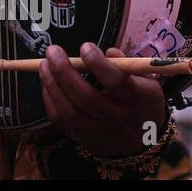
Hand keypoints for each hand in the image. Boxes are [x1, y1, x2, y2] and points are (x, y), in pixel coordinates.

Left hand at [40, 43, 167, 157]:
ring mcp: (98, 128)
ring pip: (69, 111)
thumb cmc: (141, 103)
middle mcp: (117, 116)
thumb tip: (108, 51)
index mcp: (136, 99)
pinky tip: (48, 81)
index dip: (98, 63)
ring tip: (44, 64)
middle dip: (65, 72)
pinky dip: (50, 98)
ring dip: (52, 84)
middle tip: (53, 51)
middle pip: (86, 98)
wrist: (141, 143)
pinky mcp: (82, 135)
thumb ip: (128, 65)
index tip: (85, 47)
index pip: (116, 82)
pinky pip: (60, 118)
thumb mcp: (147, 82)